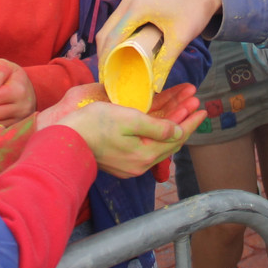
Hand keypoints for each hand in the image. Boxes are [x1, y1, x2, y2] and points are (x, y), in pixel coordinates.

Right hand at [44, 83, 205, 177]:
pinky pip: (146, 143)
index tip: (202, 108)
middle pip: (169, 140)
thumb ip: (157, 126)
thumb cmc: (94, 125)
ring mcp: (130, 163)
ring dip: (172, 122)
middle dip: (184, 119)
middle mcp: (140, 163)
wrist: (64, 140)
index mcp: (145, 154)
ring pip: (159, 141)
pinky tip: (161, 119)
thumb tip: (178, 131)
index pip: (176, 137)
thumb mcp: (129, 119)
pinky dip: (157, 129)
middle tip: (196, 103)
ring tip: (183, 105)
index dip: (190, 121)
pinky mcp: (120, 159)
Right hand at [97, 0, 221, 83]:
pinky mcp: (133, 4)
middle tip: (107, 79)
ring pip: (109, 29)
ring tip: (112, 71)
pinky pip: (117, 25)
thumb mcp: (180, 39)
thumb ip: (166, 62)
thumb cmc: (193, 12)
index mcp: (136, 8)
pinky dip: (115, 41)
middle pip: (105, 33)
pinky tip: (121, 56)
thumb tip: (155, 87)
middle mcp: (128, 2)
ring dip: (108, 49)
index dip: (106, 60)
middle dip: (104, 57)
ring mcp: (129, 2)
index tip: (106, 81)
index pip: (112, 38)